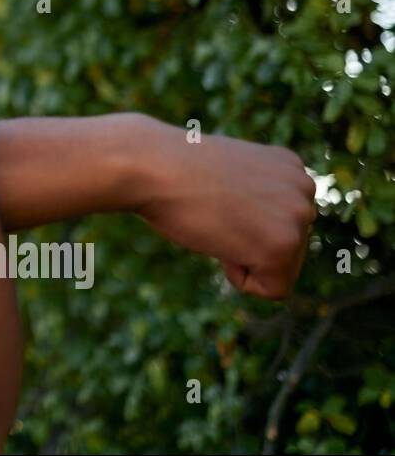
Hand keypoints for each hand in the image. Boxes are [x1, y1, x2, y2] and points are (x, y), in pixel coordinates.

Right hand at [132, 117, 316, 299]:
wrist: (151, 166)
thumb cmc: (174, 172)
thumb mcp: (227, 177)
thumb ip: (255, 196)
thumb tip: (257, 227)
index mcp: (290, 168)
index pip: (280, 224)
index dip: (241, 225)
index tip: (214, 199)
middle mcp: (304, 187)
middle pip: (286, 248)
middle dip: (246, 242)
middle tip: (212, 211)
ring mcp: (299, 215)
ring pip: (280, 269)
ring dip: (243, 257)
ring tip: (216, 221)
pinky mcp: (284, 244)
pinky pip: (273, 290)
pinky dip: (240, 277)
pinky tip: (219, 240)